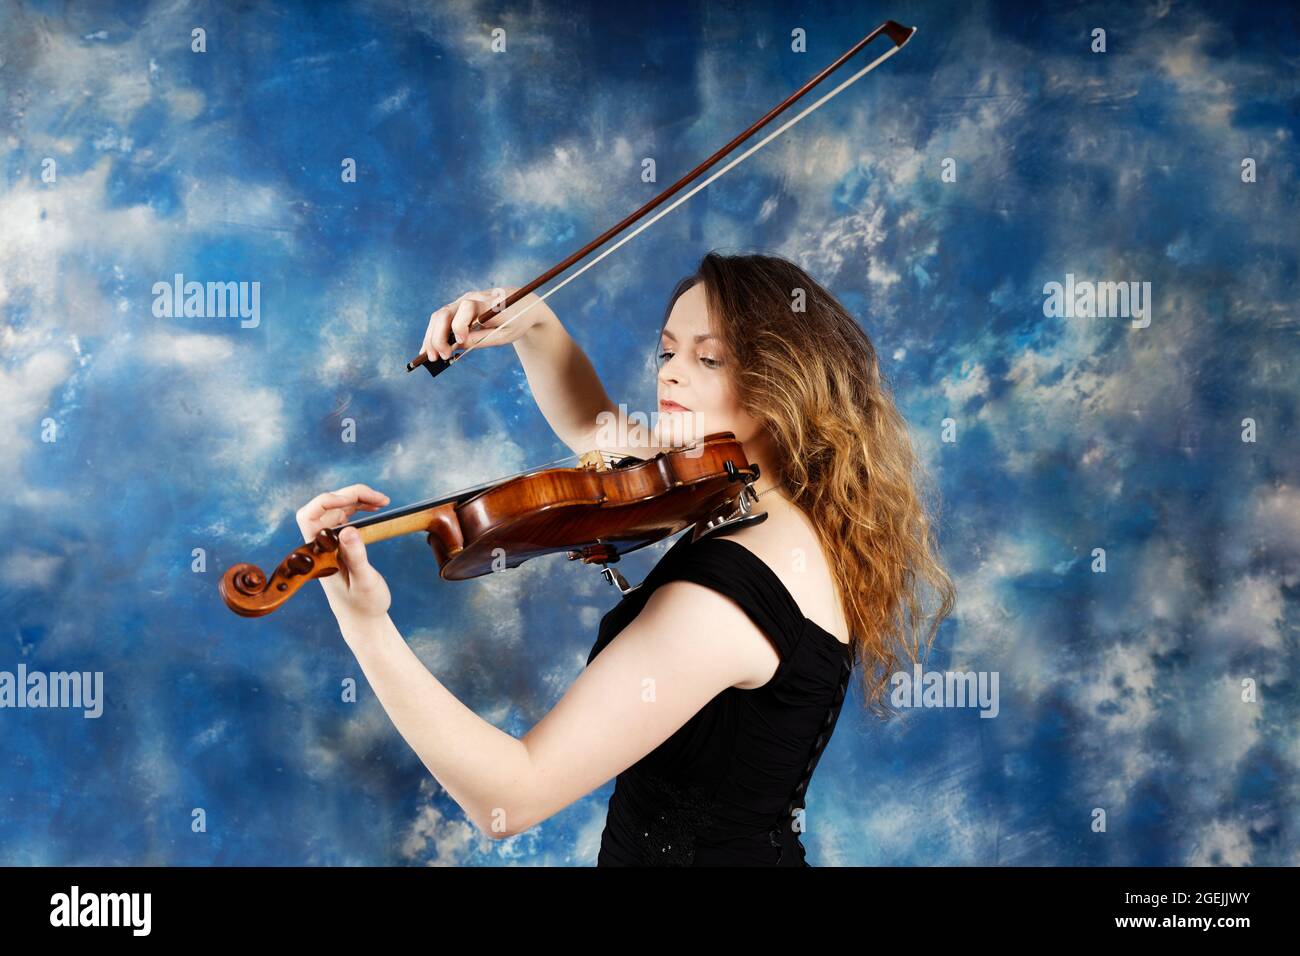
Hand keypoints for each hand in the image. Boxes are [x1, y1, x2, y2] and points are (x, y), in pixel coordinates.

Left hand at [295, 484, 392, 623]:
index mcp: (319, 554)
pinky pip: (345, 517)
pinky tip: (374, 508)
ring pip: (336, 509)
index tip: (353, 501)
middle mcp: (321, 545)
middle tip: (381, 500)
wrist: (363, 619)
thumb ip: (356, 557)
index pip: (310, 516)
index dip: (328, 501)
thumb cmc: (364, 605)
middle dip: (351, 495)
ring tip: (382, 502)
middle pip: (325, 506)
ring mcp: (330, 543)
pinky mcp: (340, 544)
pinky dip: (359, 508)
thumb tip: (349, 530)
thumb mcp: (364, 582)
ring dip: (357, 499)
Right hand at [420, 286, 555, 362]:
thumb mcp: (506, 334)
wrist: (523, 304)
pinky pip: (441, 319)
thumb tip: (458, 346)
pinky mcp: (459, 306)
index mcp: (488, 302)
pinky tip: (429, 348)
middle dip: (438, 336)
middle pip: (446, 312)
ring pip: (439, 316)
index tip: (460, 341)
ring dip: (431, 336)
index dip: (460, 324)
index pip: (467, 308)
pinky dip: (434, 333)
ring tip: (430, 356)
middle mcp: (472, 297)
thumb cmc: (517, 321)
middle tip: (439, 357)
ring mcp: (463, 300)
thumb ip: (482, 339)